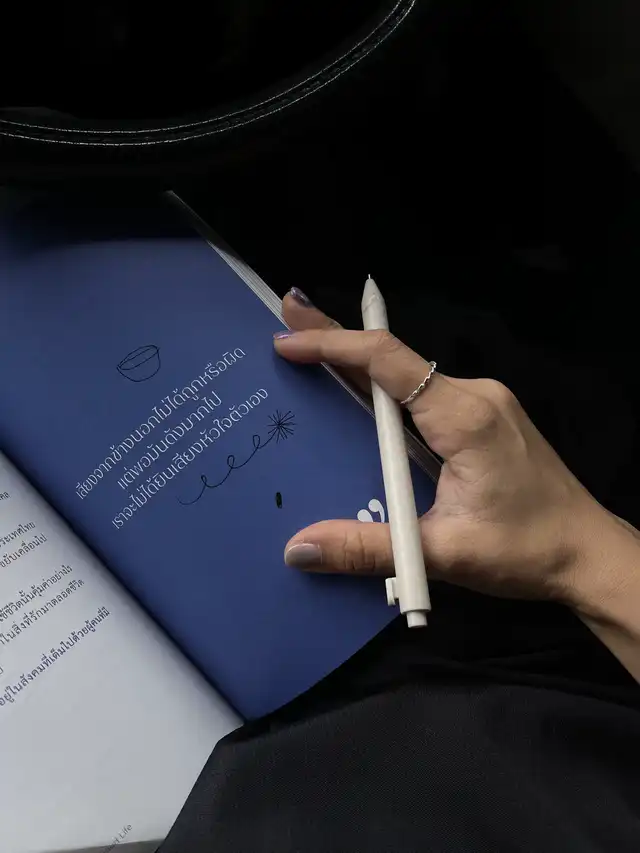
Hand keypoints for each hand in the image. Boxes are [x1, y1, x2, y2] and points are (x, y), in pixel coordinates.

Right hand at [275, 289, 630, 610]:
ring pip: (408, 373)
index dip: (333, 345)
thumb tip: (298, 547)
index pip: (388, 362)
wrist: (588, 553)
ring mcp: (483, 402)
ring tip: (308, 350)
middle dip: (337, 334)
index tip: (287, 341)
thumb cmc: (527, 551)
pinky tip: (356, 393)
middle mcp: (475, 395)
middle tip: (288, 310)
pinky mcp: (484, 417)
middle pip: (394, 357)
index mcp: (465, 416)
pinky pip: (424, 393)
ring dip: (358, 362)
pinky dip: (383, 388)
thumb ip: (369, 549)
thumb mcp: (442, 553)